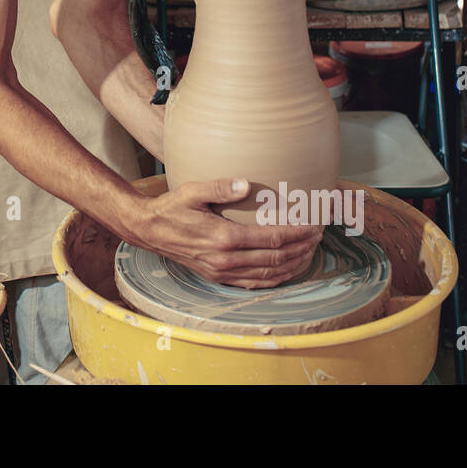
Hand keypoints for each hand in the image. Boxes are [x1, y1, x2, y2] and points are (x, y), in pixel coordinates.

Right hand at [127, 178, 323, 287]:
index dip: (296, 234)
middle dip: (301, 249)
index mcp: (223, 238)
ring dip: (292, 265)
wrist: (149, 231)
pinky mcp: (217, 277)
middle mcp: (225, 259)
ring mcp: (221, 272)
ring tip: (309, 253)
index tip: (312, 225)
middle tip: (318, 238)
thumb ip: (220, 187)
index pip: (270, 239)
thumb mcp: (192, 191)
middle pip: (274, 259)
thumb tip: (246, 183)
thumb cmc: (171, 208)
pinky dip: (274, 279)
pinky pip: (253, 284)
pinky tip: (285, 271)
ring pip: (267, 275)